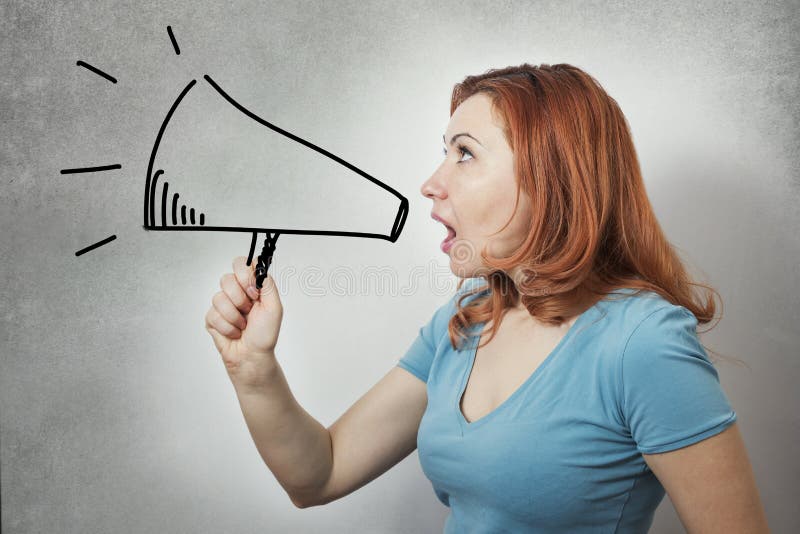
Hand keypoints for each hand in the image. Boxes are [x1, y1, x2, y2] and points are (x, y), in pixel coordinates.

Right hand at [205, 256, 283, 386]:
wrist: (252, 357)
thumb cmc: (265, 334)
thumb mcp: (274, 307)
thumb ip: (268, 284)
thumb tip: (258, 266)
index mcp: (251, 286)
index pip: (241, 264)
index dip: (245, 275)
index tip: (253, 291)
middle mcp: (236, 292)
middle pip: (227, 278)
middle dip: (240, 299)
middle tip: (249, 311)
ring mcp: (222, 305)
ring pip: (219, 298)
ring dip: (235, 316)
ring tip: (243, 326)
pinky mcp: (211, 318)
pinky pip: (213, 314)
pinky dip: (227, 327)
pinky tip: (234, 333)